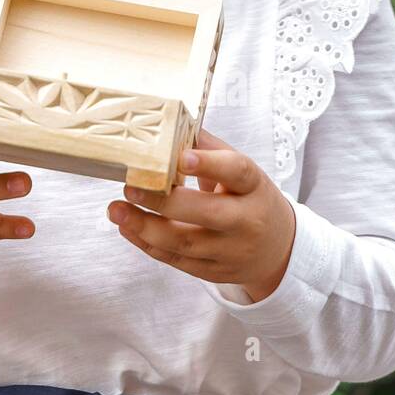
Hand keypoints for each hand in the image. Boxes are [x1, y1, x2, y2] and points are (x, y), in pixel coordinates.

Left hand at [106, 126, 295, 301]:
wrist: (277, 249)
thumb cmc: (251, 199)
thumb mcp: (243, 171)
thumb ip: (209, 148)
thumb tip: (172, 122)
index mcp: (254, 187)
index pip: (237, 172)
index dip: (209, 163)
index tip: (179, 157)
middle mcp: (246, 221)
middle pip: (207, 212)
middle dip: (164, 201)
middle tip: (130, 187)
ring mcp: (231, 251)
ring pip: (186, 242)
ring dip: (145, 227)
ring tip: (116, 210)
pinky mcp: (214, 271)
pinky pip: (177, 260)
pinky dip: (148, 244)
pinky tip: (127, 228)